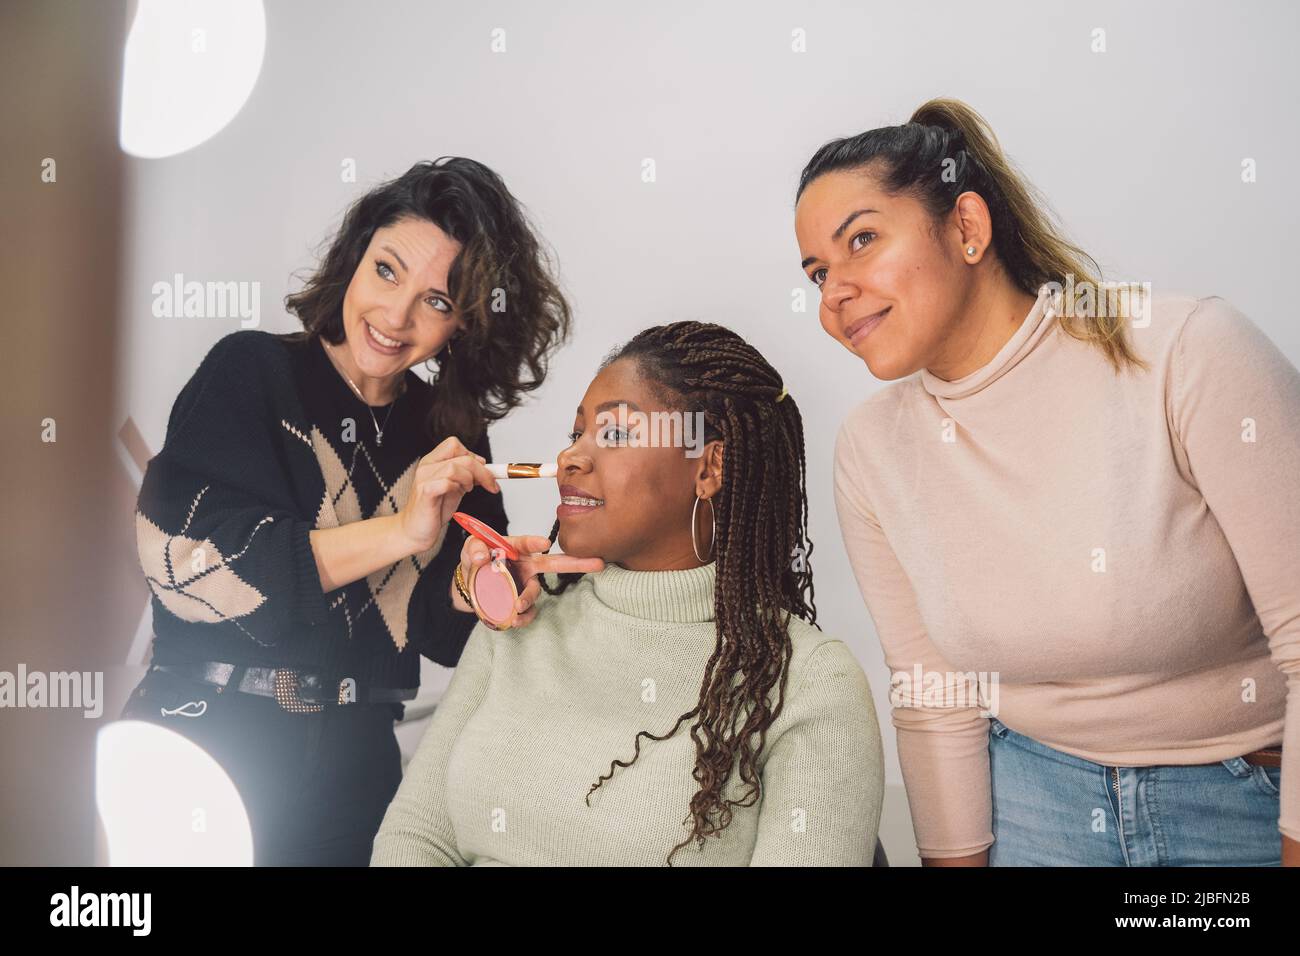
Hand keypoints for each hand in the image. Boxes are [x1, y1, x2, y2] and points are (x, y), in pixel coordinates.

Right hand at [398, 437, 499, 552]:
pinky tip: (457, 495)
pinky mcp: (425, 493)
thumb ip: (466, 476)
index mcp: (432, 461)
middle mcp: (427, 466)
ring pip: (454, 468)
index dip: (473, 455)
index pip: (454, 445)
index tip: (484, 470)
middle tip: (490, 484)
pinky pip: (446, 483)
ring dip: (469, 479)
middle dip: (482, 470)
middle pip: (461, 456)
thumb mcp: (455, 488)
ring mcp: (424, 478)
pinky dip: (457, 488)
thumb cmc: (434, 509)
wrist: (415, 530)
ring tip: (468, 490)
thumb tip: (486, 467)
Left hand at [454, 533, 604, 627]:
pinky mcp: (520, 602)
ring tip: (516, 607)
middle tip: (598, 563)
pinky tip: (514, 619)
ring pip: (535, 592)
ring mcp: (525, 585)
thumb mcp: (470, 549)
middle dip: (577, 564)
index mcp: (515, 547)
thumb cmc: (475, 560)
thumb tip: (481, 556)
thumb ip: (474, 548)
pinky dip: (523, 617)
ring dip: (528, 599)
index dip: (534, 542)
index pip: (526, 542)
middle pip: (554, 563)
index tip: (544, 543)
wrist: (468, 584)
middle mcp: (526, 565)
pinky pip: (528, 611)